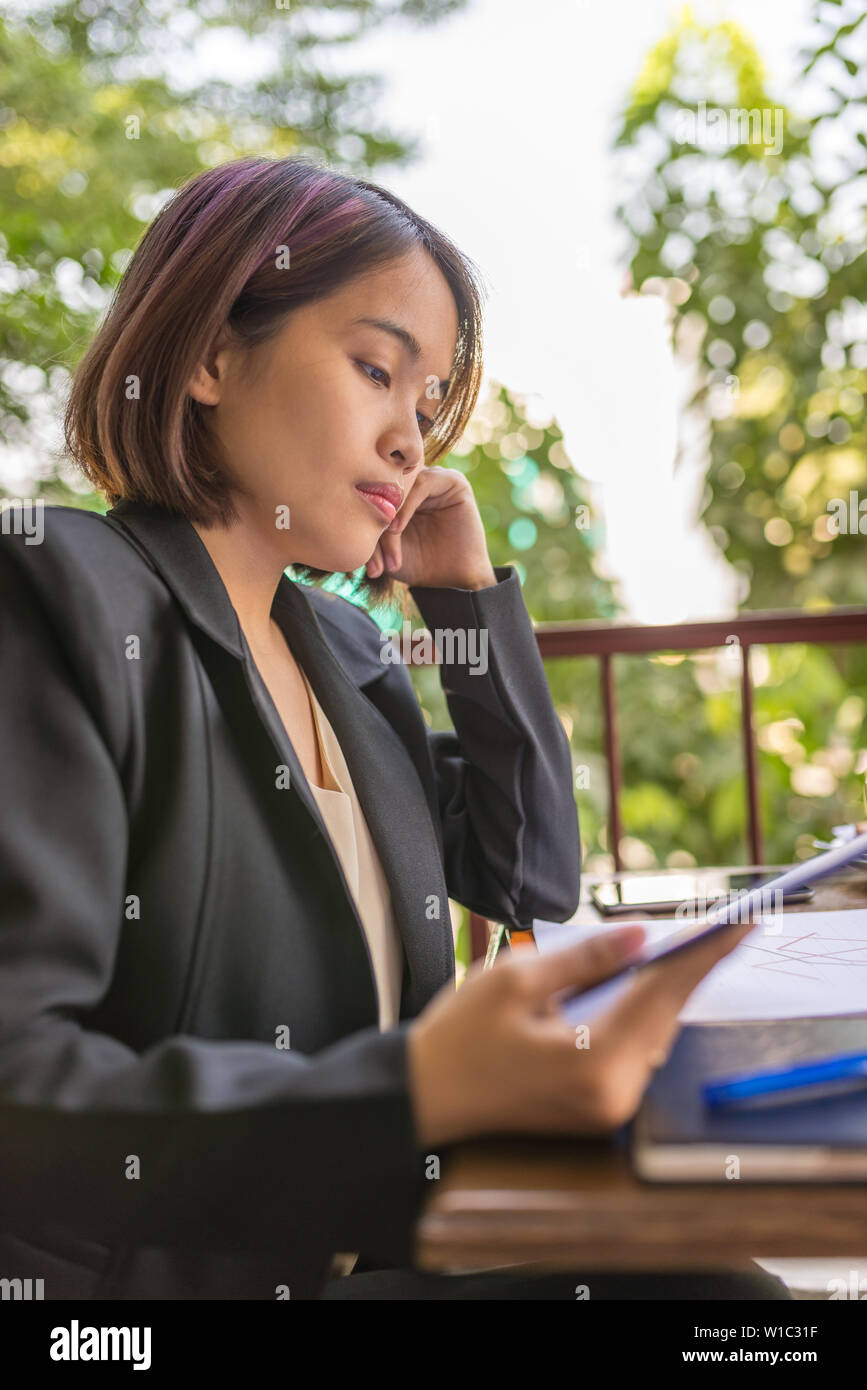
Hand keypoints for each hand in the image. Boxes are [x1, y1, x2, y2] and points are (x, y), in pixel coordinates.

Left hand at [364, 466, 495, 589]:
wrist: (452, 581)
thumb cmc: (417, 564)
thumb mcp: (383, 548)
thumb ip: (366, 529)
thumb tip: (341, 516)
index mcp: (398, 493)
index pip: (372, 493)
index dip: (361, 519)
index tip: (359, 552)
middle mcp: (415, 483)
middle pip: (384, 487)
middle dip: (374, 518)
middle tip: (371, 548)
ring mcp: (434, 480)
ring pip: (401, 486)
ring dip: (390, 512)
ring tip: (388, 537)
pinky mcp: (453, 482)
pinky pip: (423, 483)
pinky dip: (407, 504)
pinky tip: (398, 527)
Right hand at [406, 916, 755, 1146]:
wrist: (420, 1099)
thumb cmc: (458, 1040)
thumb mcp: (518, 980)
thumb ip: (586, 959)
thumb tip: (639, 935)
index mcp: (596, 1063)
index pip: (664, 996)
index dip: (703, 955)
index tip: (739, 925)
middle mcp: (614, 1095)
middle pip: (665, 1019)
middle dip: (685, 971)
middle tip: (714, 928)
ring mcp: (606, 1110)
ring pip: (652, 1037)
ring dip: (662, 994)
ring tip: (681, 951)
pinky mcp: (595, 1110)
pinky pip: (633, 1054)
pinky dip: (640, 1018)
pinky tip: (641, 987)